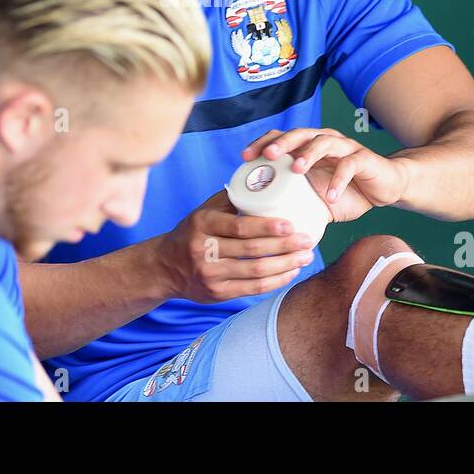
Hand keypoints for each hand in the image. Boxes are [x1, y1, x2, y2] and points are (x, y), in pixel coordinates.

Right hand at [155, 190, 316, 303]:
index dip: (267, 227)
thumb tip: (266, 180)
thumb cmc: (194, 231)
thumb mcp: (204, 211)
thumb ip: (232, 199)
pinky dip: (276, 281)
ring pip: (256, 272)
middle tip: (308, 240)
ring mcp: (210, 274)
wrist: (166, 266)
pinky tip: (291, 272)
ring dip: (286, 265)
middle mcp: (204, 250)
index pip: (240, 227)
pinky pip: (253, 289)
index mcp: (203, 224)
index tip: (291, 224)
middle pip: (252, 250)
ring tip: (306, 257)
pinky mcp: (216, 293)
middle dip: (285, 246)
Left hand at [241, 128, 409, 222]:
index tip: (245, 157)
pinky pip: (350, 164)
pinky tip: (330, 196)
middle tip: (269, 156)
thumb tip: (264, 228)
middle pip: (299, 134)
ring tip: (296, 169)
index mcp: (308, 148)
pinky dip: (339, 180)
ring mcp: (345, 148)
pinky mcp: (365, 159)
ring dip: (308, 154)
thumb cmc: (348, 192)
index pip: (281, 138)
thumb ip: (296, 205)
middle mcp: (325, 142)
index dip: (262, 143)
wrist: (387, 188)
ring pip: (324, 142)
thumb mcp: (316, 200)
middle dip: (282, 143)